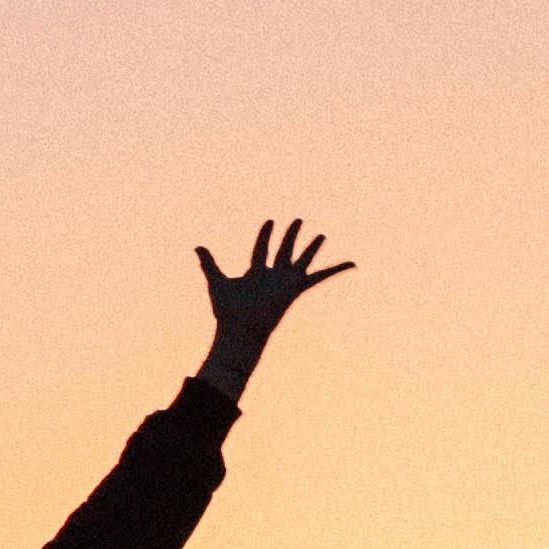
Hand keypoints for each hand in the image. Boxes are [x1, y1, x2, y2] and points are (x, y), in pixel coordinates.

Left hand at [193, 216, 350, 393]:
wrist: (239, 328)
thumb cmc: (227, 310)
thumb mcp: (217, 281)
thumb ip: (209, 263)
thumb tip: (197, 247)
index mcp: (256, 273)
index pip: (262, 248)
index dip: (265, 234)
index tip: (270, 221)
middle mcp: (273, 276)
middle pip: (283, 250)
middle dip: (290, 235)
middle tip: (297, 220)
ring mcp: (286, 282)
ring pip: (301, 259)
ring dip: (311, 247)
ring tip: (320, 235)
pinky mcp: (298, 288)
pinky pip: (321, 276)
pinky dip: (337, 269)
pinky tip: (352, 264)